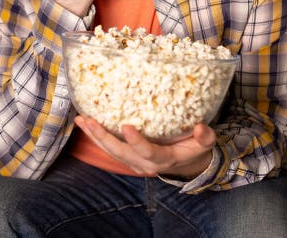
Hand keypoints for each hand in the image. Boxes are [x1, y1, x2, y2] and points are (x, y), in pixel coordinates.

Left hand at [74, 116, 215, 177]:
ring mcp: (134, 162)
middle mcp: (145, 164)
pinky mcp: (127, 158)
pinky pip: (109, 149)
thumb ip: (204, 137)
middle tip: (89, 121)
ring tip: (81, 120)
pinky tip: (86, 124)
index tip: (126, 126)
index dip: (137, 142)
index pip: (148, 152)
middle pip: (120, 153)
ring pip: (110, 152)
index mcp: (164, 158)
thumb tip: (201, 127)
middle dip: (103, 137)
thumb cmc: (194, 149)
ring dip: (95, 136)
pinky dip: (97, 137)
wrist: (187, 165)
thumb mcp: (205, 144)